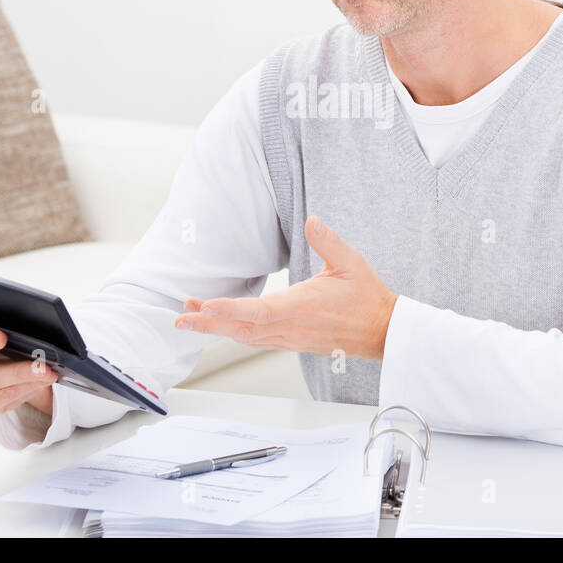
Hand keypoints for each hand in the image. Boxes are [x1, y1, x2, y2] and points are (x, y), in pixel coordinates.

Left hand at [174, 214, 397, 359]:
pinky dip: (234, 333)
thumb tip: (313, 220)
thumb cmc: (367, 298)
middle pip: (242, 329)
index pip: (259, 311)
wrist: (381, 331)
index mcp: (302, 307)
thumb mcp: (352, 263)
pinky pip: (256, 340)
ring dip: (217, 328)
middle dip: (209, 324)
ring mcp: (290, 338)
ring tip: (192, 318)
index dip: (230, 310)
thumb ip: (329, 241)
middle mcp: (291, 327)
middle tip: (181, 318)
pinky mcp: (291, 342)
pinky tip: (221, 326)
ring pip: (246, 337)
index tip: (206, 306)